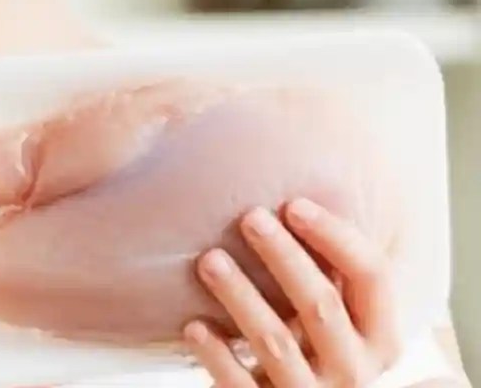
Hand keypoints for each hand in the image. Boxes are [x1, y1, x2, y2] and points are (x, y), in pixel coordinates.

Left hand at [184, 199, 400, 386]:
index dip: (336, 236)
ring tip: (209, 261)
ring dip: (242, 297)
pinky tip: (193, 325)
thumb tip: (291, 203)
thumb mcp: (335, 325)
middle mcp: (355, 369)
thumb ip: (329, 281)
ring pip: (276, 342)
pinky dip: (217, 353)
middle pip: (322, 305)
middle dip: (285, 258)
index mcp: (379, 338)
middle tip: (250, 218)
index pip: (372, 275)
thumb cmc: (309, 354)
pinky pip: (240, 384)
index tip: (293, 204)